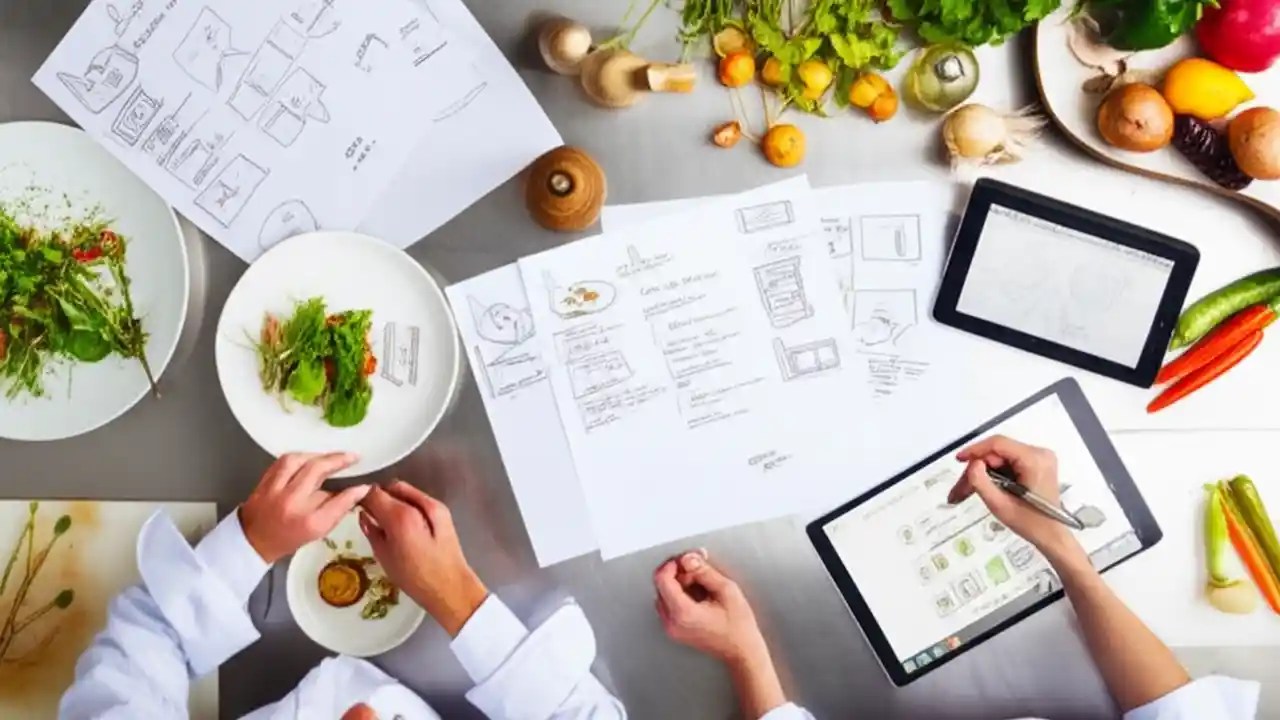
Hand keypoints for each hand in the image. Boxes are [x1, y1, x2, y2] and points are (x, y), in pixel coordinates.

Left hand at [239, 452, 369, 563]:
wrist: (253, 542)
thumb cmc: (288, 538)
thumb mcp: (318, 531)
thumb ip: (338, 510)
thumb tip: (357, 490)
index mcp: (309, 522)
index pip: (338, 500)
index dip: (355, 490)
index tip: (364, 483)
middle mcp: (292, 503)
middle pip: (317, 470)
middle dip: (338, 460)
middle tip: (352, 457)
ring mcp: (275, 491)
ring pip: (298, 460)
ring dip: (317, 455)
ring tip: (329, 456)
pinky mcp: (264, 482)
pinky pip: (283, 462)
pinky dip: (298, 457)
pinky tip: (308, 458)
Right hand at [358, 481, 487, 635]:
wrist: (451, 586)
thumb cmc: (415, 577)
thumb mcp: (385, 556)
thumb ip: (372, 531)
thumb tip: (364, 515)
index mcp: (402, 516)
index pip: (374, 494)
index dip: (362, 498)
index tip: (356, 506)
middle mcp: (420, 504)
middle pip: (392, 487)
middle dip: (379, 497)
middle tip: (371, 514)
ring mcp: (435, 505)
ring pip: (406, 491)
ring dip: (394, 499)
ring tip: (387, 520)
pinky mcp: (443, 511)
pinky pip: (418, 499)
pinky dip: (407, 504)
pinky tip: (403, 523)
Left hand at [653, 551, 768, 663]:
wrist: (741, 651)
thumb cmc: (738, 625)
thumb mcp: (726, 589)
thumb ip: (704, 571)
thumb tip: (687, 558)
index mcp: (683, 613)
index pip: (662, 579)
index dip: (672, 564)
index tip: (686, 559)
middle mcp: (672, 622)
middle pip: (661, 585)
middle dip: (678, 572)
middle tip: (698, 567)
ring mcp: (671, 628)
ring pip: (663, 593)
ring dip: (678, 582)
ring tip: (701, 583)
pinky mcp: (674, 629)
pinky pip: (668, 604)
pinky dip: (678, 594)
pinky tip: (697, 594)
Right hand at [949, 436, 1081, 560]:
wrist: (1051, 534)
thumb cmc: (1033, 523)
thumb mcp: (1000, 505)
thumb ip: (981, 482)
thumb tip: (972, 464)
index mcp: (1034, 461)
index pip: (998, 444)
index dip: (975, 450)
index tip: (961, 459)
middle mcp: (1040, 455)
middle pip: (996, 452)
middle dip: (977, 469)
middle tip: (962, 487)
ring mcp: (1039, 458)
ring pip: (999, 458)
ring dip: (983, 473)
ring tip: (970, 491)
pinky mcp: (1035, 464)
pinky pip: (1007, 462)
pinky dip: (994, 474)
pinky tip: (986, 487)